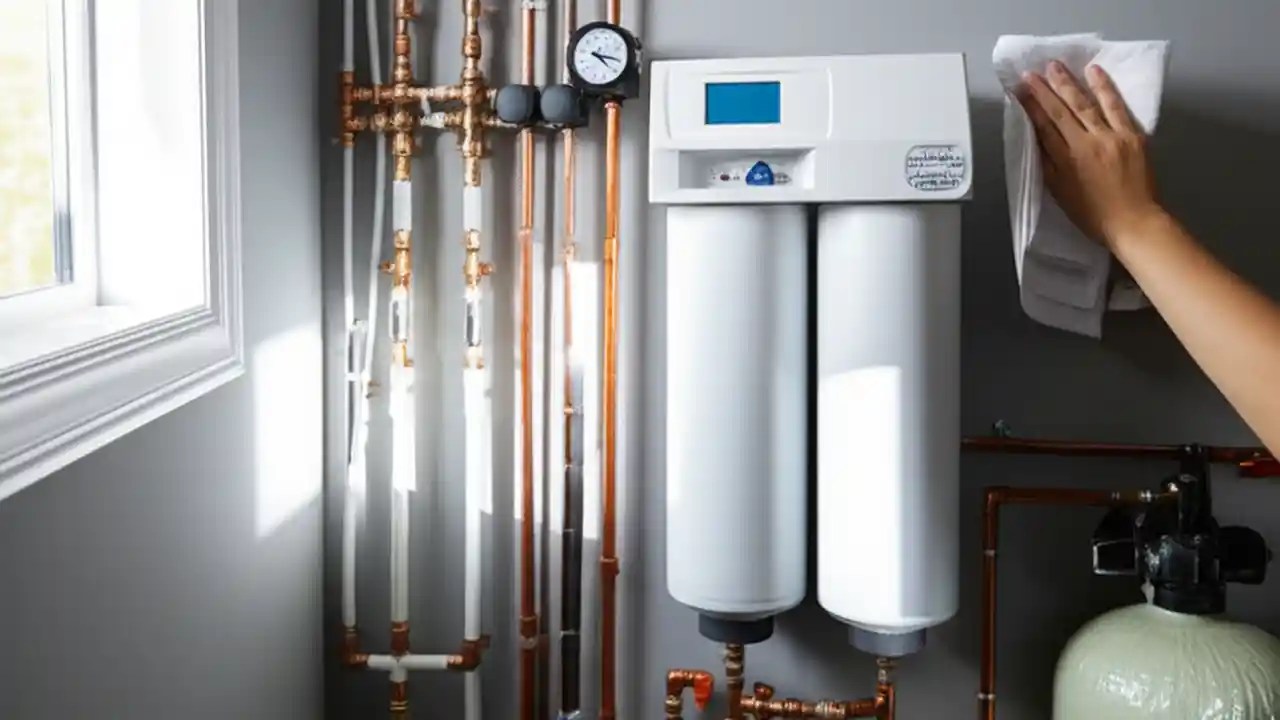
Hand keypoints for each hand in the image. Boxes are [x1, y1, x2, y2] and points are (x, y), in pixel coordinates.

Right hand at [1017, 62, 1163, 248]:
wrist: (1134, 221)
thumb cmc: (1093, 214)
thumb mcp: (1061, 193)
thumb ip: (1049, 165)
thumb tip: (1037, 140)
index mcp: (1066, 162)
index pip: (1044, 127)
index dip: (1031, 106)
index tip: (1020, 90)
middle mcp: (1086, 145)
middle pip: (1061, 111)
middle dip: (1044, 89)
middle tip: (1032, 71)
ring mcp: (1111, 137)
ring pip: (1086, 104)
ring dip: (1069, 83)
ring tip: (1056, 66)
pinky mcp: (1132, 135)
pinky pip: (1116, 106)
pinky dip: (1104, 88)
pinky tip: (1094, 72)